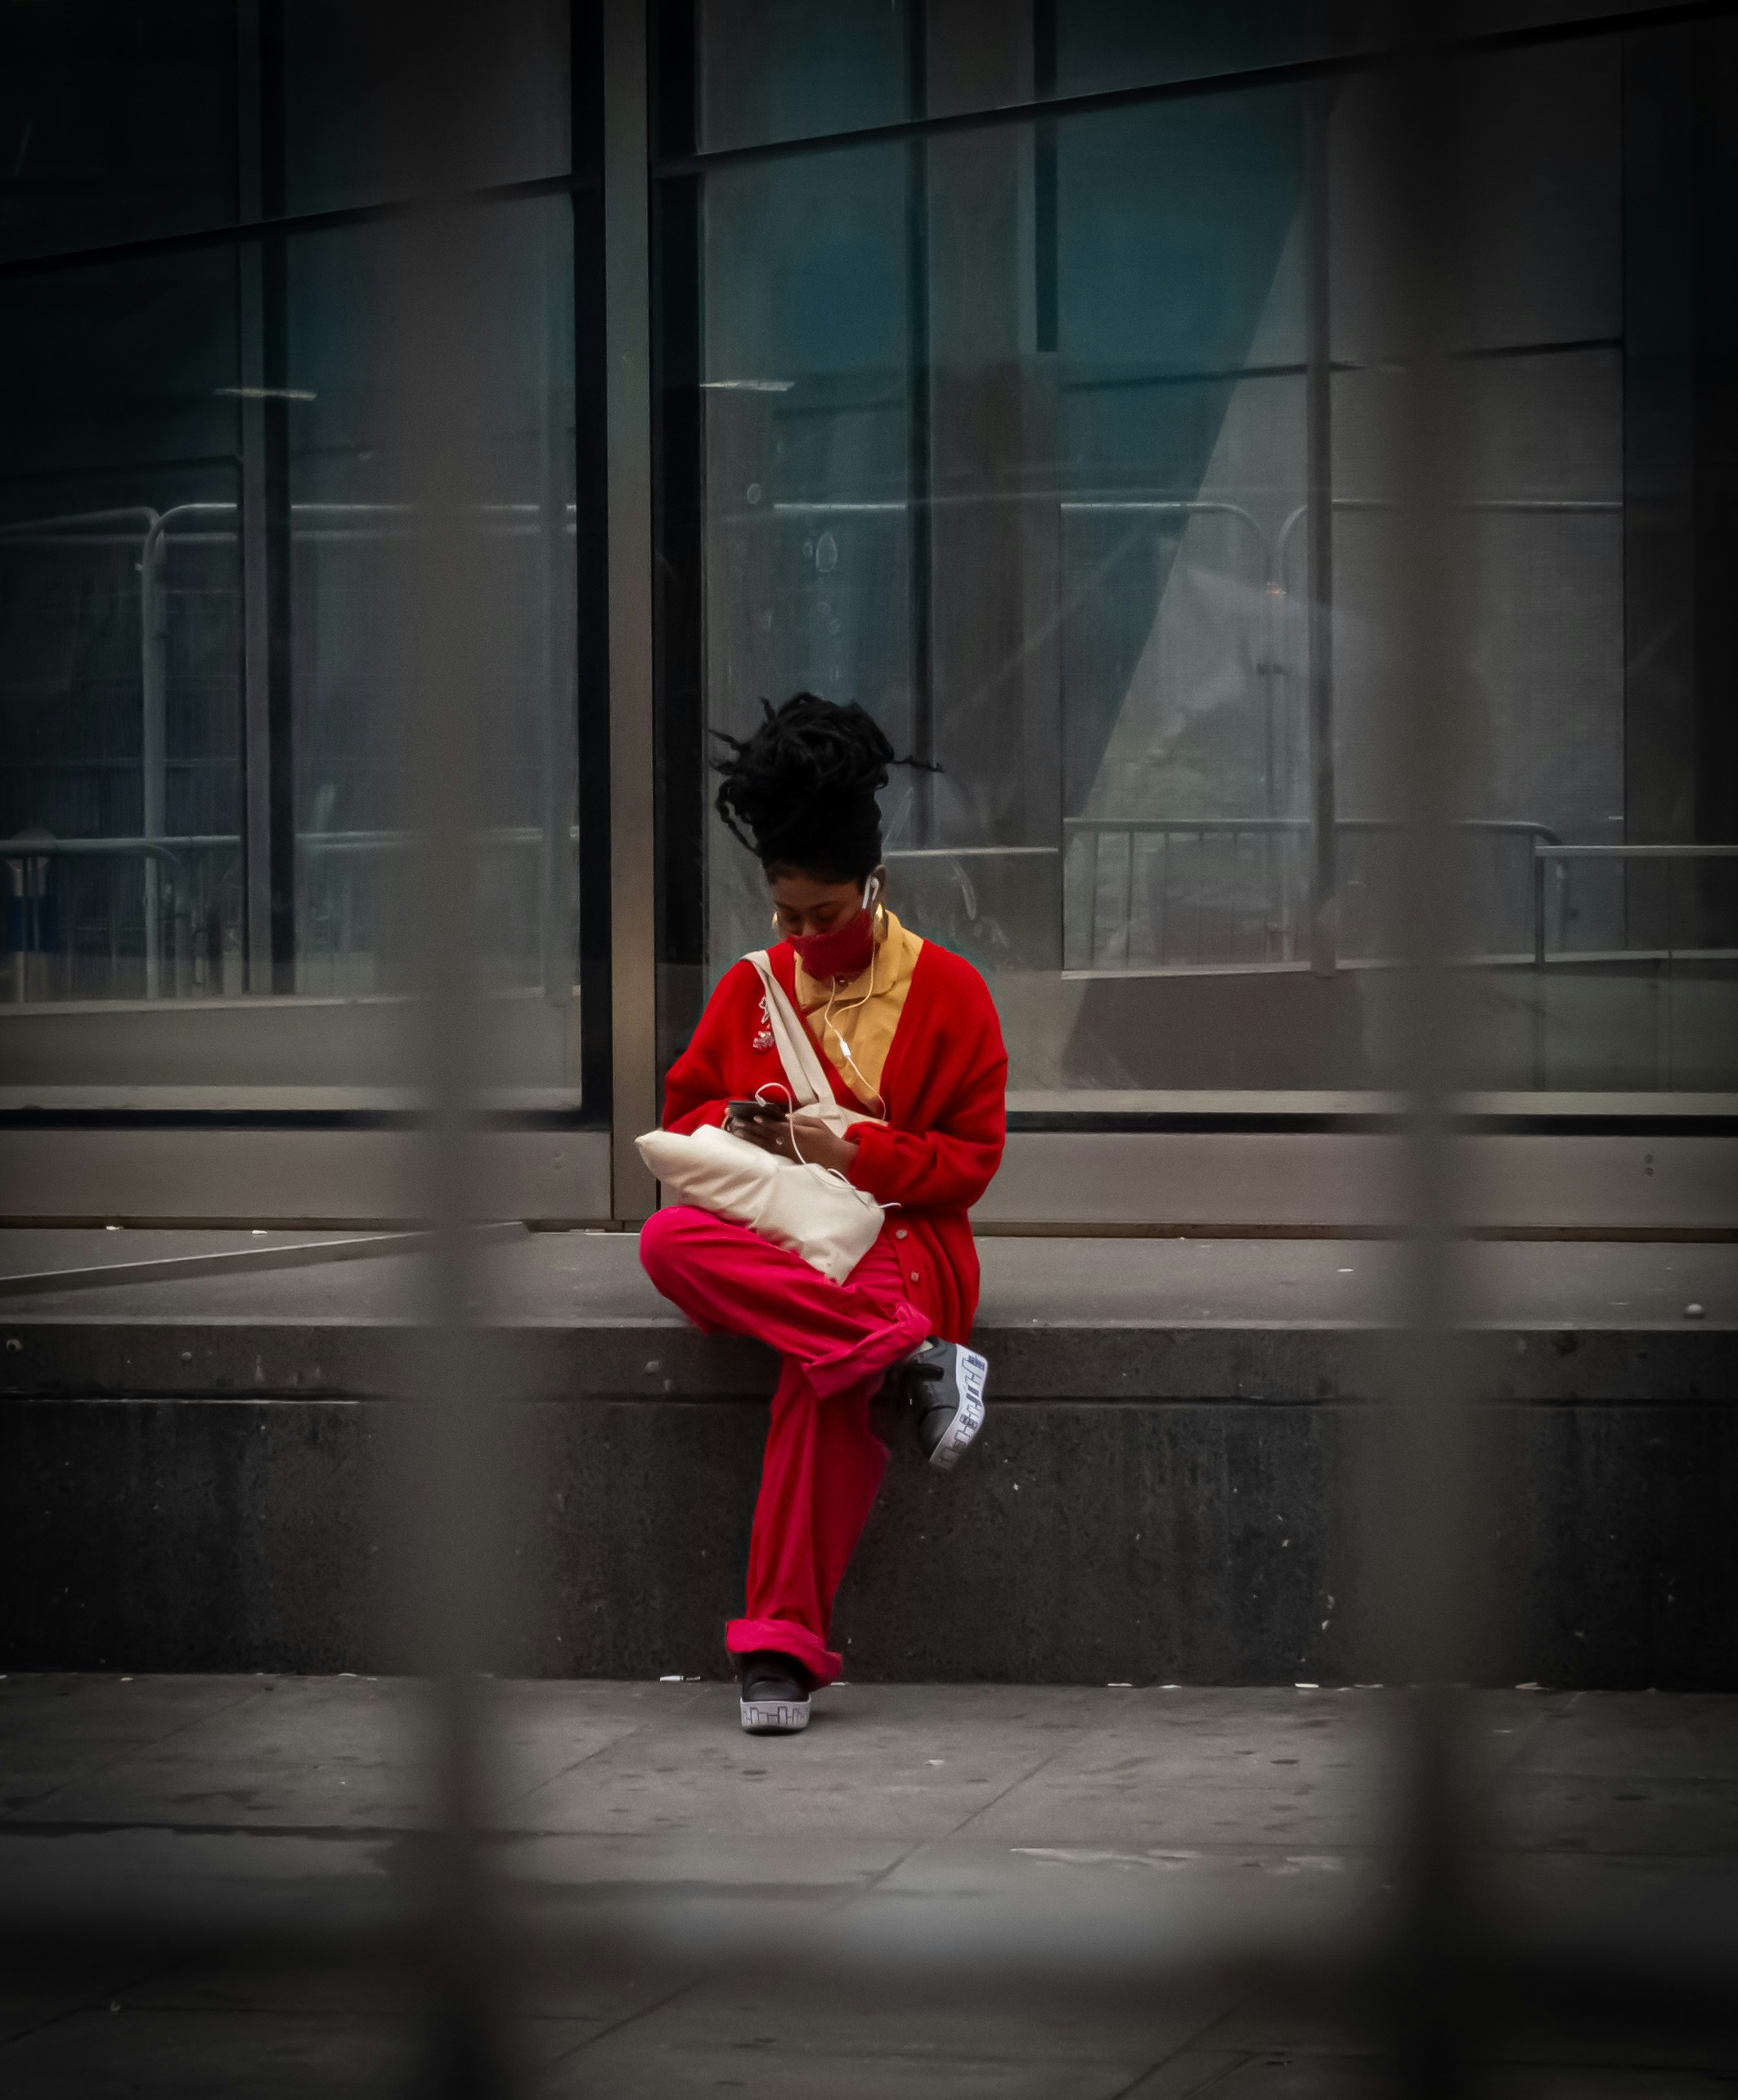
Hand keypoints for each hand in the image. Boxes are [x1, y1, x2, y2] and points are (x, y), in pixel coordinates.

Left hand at [725, 1110, 858, 1175]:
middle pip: (766, 1135)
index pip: (778, 1127)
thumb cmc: (828, 1139)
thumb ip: (801, 1120)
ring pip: (764, 1144)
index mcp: (797, 1134)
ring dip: (749, 1137)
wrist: (836, 1160)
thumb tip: (786, 1117)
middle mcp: (789, 1144)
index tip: (753, 1117)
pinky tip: (749, 1142)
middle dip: (750, 1128)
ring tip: (736, 1131)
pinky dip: (758, 1146)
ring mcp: (787, 1153)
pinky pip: (769, 1152)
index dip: (765, 1122)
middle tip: (735, 1122)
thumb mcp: (818, 1124)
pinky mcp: (787, 1159)